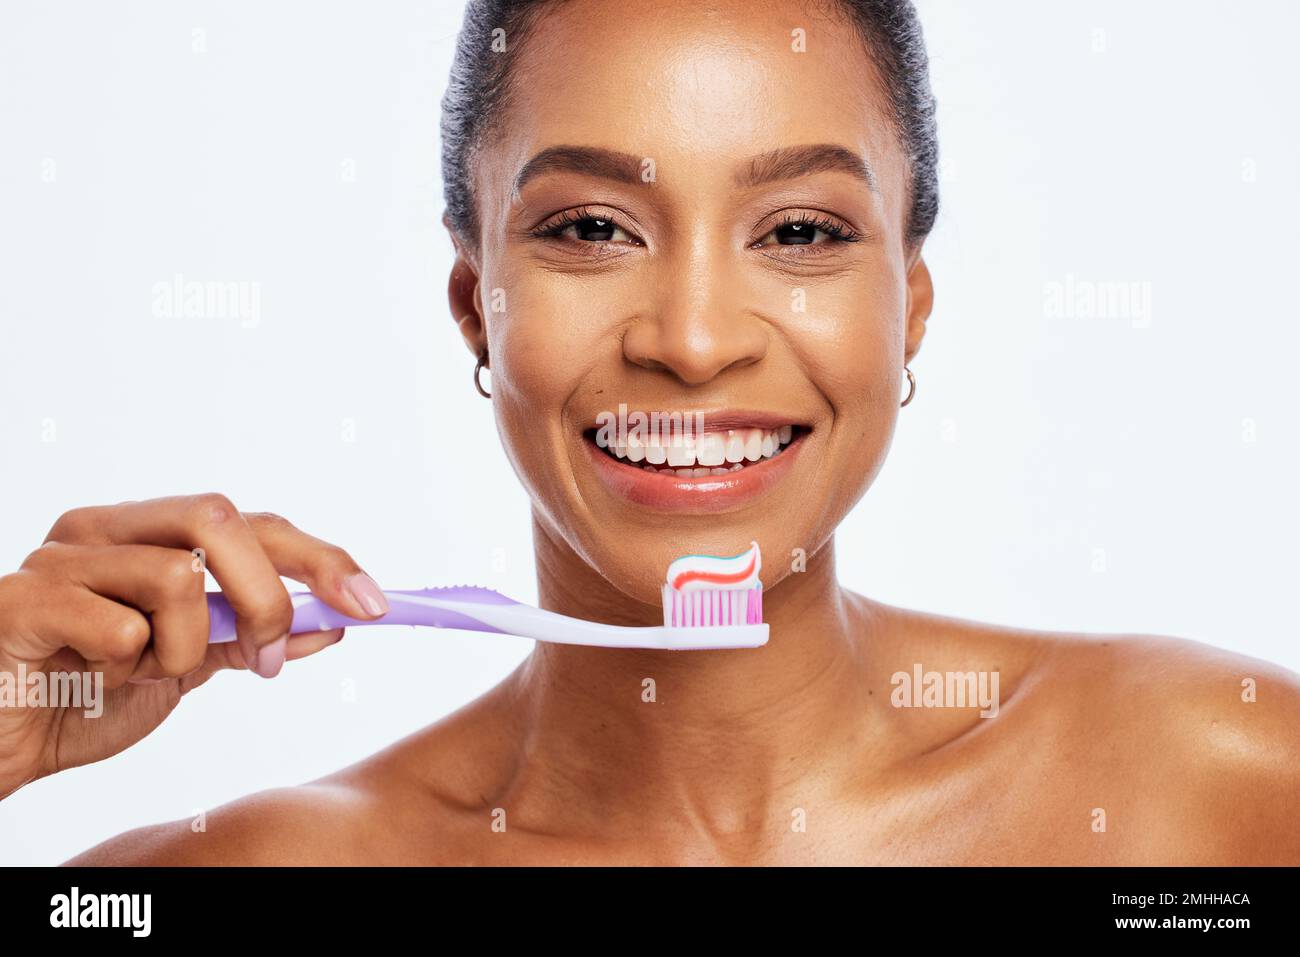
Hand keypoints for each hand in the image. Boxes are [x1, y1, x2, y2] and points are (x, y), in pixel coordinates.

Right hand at [0, 493, 388, 798]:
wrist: (3, 742)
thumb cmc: (86, 695)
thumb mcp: (187, 668)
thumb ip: (253, 639)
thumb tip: (336, 622)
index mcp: (149, 532)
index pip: (255, 522)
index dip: (321, 558)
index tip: (373, 604)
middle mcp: (106, 528)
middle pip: (221, 518)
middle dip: (268, 595)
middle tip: (265, 656)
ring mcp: (62, 558)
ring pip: (177, 575)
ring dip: (182, 648)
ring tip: (143, 674)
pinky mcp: (23, 599)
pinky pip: (120, 626)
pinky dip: (128, 667)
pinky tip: (96, 677)